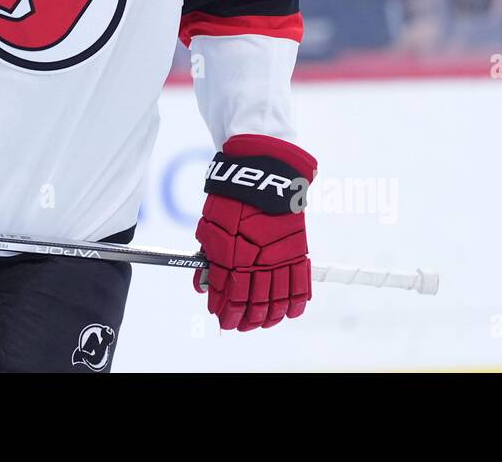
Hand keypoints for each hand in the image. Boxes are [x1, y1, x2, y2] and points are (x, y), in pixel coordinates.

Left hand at [194, 134, 315, 330]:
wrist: (264, 176)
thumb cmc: (232, 199)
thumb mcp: (210, 227)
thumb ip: (208, 259)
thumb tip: (200, 284)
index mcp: (234, 257)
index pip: (230, 296)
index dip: (225, 312)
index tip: (221, 318)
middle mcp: (258, 263)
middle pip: (254, 303)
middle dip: (244, 319)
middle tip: (239, 325)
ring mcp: (281, 259)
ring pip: (277, 300)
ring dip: (268, 317)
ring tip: (261, 323)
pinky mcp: (298, 252)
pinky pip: (301, 285)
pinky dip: (296, 303)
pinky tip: (289, 312)